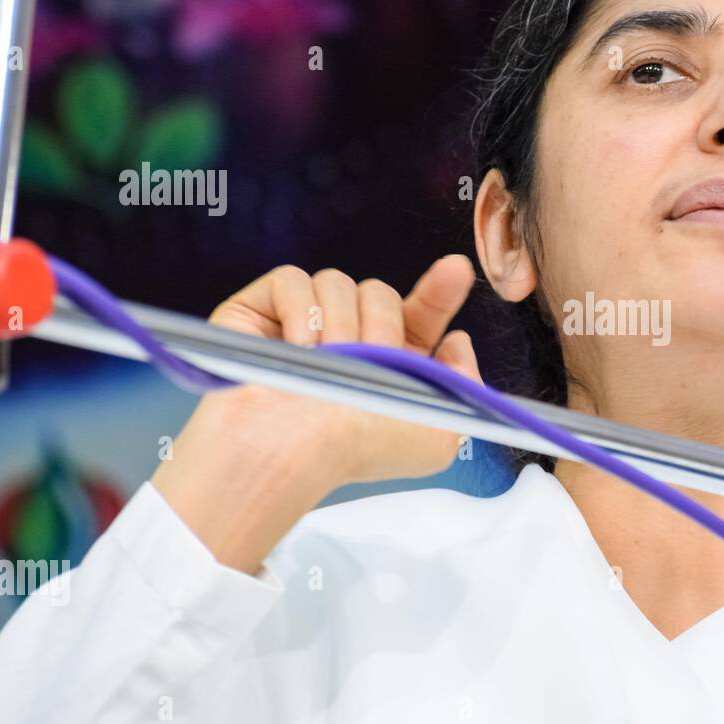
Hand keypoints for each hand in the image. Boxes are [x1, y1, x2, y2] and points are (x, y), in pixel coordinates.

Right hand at [151, 256, 482, 572]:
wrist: (290, 453)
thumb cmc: (357, 452)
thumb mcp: (437, 437)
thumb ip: (463, 385)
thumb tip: (456, 340)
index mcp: (390, 362)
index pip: (421, 312)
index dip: (441, 289)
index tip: (457, 270)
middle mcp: (347, 338)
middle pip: (379, 293)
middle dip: (381, 326)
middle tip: (369, 359)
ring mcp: (302, 323)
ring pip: (337, 283)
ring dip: (340, 323)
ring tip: (328, 361)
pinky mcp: (260, 310)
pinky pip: (292, 280)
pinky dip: (300, 309)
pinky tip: (300, 347)